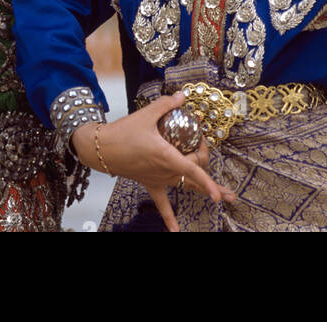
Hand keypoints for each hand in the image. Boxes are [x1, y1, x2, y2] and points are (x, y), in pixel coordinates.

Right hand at [70, 92, 235, 231]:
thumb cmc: (122, 133)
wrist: (101, 149)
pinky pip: (162, 204)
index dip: (208, 183)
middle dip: (207, 164)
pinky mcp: (150, 183)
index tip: (220, 195)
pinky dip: (170, 218)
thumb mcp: (146, 114)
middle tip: (202, 142)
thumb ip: (166, 104)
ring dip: (204, 190)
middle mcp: (165, 171)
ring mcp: (158, 180)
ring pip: (186, 186)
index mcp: (166, 156)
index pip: (192, 171)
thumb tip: (182, 95)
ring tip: (225, 197)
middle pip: (194, 174)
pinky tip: (176, 231)